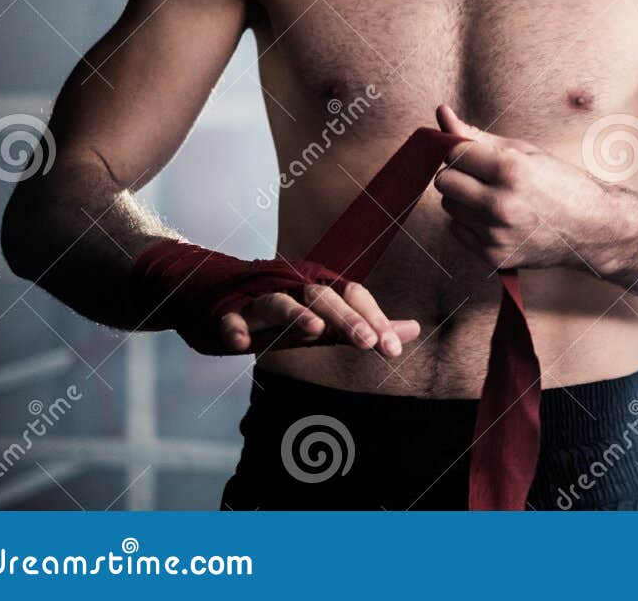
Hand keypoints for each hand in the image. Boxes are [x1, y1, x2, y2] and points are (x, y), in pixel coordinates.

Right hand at [214, 280, 419, 357]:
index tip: (392, 350)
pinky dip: (235, 328)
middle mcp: (293, 287)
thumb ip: (366, 324)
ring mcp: (258, 298)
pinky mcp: (226, 312)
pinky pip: (230, 318)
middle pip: (323, 297)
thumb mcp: (328, 318)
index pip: (353, 296)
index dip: (374, 319)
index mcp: (321, 287)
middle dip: (346, 318)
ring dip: (296, 314)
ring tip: (316, 331)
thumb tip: (415, 330)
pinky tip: (241, 345)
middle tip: (367, 341)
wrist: (221, 295)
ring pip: (278, 302)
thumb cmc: (284, 311)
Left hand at [431, 104, 637, 273]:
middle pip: (444, 181)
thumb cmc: (560, 184)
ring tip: (495, 198)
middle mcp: (501, 203)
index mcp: (511, 169)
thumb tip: (442, 115)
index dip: (461, 151)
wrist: (591, 228)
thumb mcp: (525, 151)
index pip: (453, 153)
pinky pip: (457, 230)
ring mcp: (496, 233)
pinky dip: (471, 223)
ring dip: (464, 199)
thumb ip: (478, 136)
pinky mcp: (493, 256)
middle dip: (458, 174)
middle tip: (482, 176)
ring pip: (449, 206)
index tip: (474, 154)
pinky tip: (497, 219)